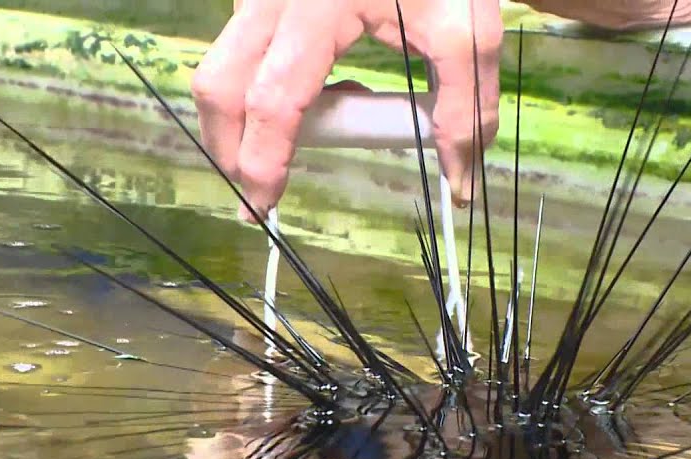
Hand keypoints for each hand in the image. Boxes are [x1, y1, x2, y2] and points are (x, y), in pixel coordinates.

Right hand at [190, 0, 503, 221]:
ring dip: (246, 117)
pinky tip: (315, 89)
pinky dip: (262, 85)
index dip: (263, 161)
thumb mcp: (469, 35)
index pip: (273, 100)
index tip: (265, 206)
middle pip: (220, 85)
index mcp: (317, 8)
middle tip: (258, 189)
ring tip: (302, 134)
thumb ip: (464, 111)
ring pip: (222, 66)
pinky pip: (242, 47)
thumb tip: (457, 185)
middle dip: (231, 148)